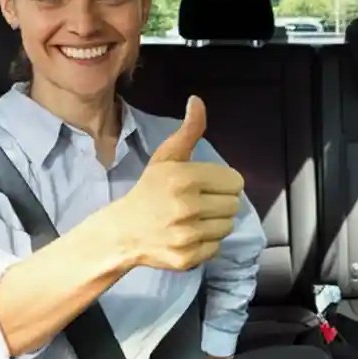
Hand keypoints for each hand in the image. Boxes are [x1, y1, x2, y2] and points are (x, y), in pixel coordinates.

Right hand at [100, 96, 244, 270]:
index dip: (222, 182)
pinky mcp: (187, 258)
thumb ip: (188, 130)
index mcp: (184, 178)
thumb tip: (198, 100)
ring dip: (215, 222)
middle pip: (234, 204)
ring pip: (228, 226)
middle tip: (197, 203)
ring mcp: (187, 235)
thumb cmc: (149, 191)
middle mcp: (186, 206)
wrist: (122, 232)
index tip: (203, 185)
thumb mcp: (166, 157)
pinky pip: (216, 247)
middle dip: (219, 202)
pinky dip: (206, 243)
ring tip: (192, 219)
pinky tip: (187, 235)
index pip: (235, 181)